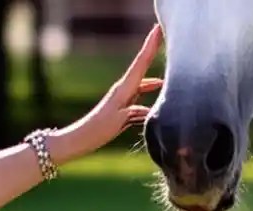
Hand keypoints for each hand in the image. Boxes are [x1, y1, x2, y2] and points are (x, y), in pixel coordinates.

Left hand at [49, 26, 162, 164]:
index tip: (158, 29)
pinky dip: (152, 95)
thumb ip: (137, 111)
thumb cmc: (98, 129)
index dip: (150, 46)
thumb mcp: (119, 120)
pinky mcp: (124, 108)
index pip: (141, 63)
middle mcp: (124, 90)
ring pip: (144, 84)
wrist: (81, 138)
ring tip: (171, 77)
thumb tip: (154, 108)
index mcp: (124, 89)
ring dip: (156, 80)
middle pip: (143, 68)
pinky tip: (161, 100)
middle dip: (152, 53)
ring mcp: (124, 98)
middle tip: (164, 38)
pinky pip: (143, 98)